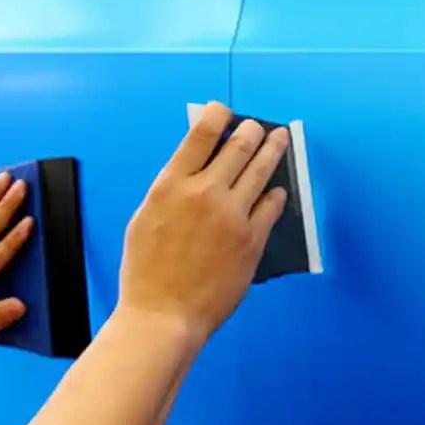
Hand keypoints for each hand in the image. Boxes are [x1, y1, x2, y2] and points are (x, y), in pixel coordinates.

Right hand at [118, 102, 288, 343]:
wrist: (164, 314)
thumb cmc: (145, 271)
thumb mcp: (145, 217)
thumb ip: (171, 190)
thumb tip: (193, 168)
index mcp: (172, 185)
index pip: (201, 134)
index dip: (217, 114)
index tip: (224, 109)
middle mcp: (205, 192)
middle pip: (238, 147)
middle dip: (251, 131)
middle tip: (258, 126)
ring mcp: (232, 215)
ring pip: (261, 171)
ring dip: (272, 150)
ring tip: (280, 139)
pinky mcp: (252, 239)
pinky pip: (271, 207)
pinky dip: (276, 194)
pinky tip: (278, 190)